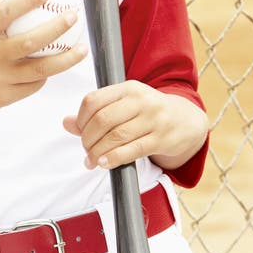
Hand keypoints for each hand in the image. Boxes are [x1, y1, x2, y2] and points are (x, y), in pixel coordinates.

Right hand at [0, 0, 87, 118]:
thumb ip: (2, 3)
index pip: (5, 12)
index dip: (27, 0)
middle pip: (29, 42)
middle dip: (56, 28)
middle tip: (73, 15)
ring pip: (39, 69)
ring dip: (65, 59)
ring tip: (83, 48)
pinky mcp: (5, 98)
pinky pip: (34, 84)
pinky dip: (47, 74)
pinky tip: (59, 65)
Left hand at [63, 80, 208, 171]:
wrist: (186, 119)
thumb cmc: (148, 112)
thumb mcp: (124, 105)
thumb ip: (96, 112)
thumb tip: (66, 123)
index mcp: (128, 88)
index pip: (93, 100)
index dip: (81, 119)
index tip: (79, 132)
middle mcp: (141, 100)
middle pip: (102, 120)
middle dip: (88, 139)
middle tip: (86, 149)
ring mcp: (153, 119)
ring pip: (115, 136)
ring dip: (98, 152)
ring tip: (92, 160)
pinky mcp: (161, 139)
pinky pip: (132, 150)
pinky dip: (114, 158)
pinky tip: (104, 164)